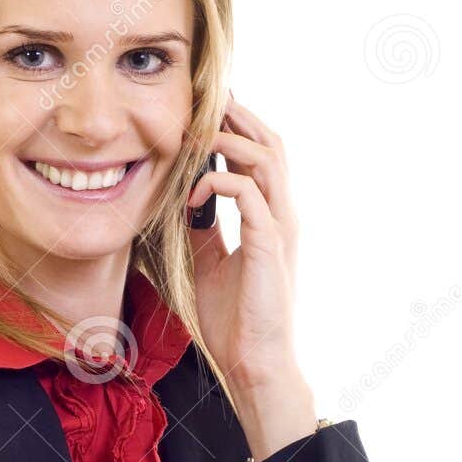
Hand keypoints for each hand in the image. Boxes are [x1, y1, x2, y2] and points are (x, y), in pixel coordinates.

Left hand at [187, 93, 302, 393]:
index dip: (236, 127)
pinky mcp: (269, 244)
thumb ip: (201, 229)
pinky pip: (248, 194)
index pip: (260, 154)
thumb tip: (181, 199)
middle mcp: (280, 214)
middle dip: (238, 116)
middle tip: (203, 101)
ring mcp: (279, 227)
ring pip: (266, 157)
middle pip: (270, 142)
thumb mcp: (208, 263)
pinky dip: (217, 183)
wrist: (252, 361)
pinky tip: (191, 195)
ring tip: (195, 139)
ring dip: (228, 140)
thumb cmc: (233, 319)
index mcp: (268, 216)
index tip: (203, 112)